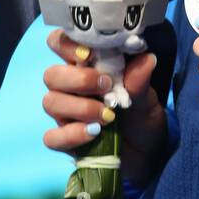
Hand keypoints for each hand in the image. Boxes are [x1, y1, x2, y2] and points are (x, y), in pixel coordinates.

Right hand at [41, 31, 168, 186]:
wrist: (148, 154)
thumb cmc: (143, 118)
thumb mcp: (148, 97)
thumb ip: (141, 79)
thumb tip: (146, 58)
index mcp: (87, 67)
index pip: (60, 44)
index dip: (67, 44)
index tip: (89, 53)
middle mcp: (71, 89)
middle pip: (51, 74)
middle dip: (77, 79)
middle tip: (106, 86)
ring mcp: (66, 115)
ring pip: (50, 102)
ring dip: (79, 107)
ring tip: (107, 115)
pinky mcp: (65, 141)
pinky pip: (52, 137)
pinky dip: (71, 135)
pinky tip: (94, 134)